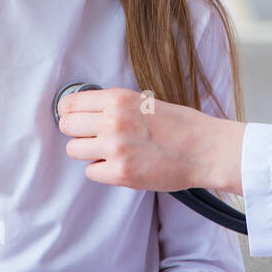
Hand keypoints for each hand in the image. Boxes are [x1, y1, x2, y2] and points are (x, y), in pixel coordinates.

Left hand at [57, 87, 227, 192]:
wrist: (204, 149)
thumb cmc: (180, 125)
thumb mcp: (143, 101)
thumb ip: (114, 105)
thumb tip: (84, 112)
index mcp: (118, 99)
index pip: (70, 103)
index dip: (69, 112)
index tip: (73, 117)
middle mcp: (113, 121)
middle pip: (67, 126)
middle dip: (76, 132)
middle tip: (91, 136)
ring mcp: (115, 148)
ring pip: (73, 150)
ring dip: (87, 152)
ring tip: (108, 151)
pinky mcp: (120, 173)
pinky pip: (91, 171)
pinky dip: (102, 170)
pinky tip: (120, 165)